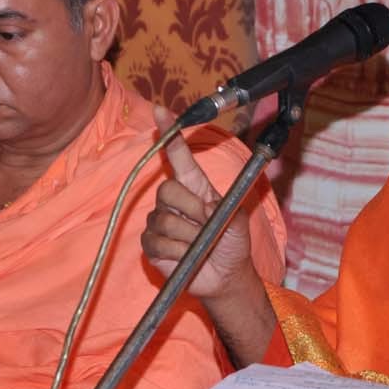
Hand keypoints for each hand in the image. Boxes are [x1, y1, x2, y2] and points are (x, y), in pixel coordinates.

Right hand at [143, 107, 276, 363]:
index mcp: (195, 186)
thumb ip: (225, 209)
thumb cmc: (232, 244)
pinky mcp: (151, 244)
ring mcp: (159, 221)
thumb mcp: (238, 223)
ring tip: (199, 247)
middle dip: (191, 210)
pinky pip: (157, 242)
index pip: (178, 157)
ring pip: (165, 221)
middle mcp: (173, 200)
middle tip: (207, 227)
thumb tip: (207, 204)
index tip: (162, 111)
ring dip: (188, 238)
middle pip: (167, 190)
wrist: (225, 276)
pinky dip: (177, 253)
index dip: (170, 134)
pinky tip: (186, 257)